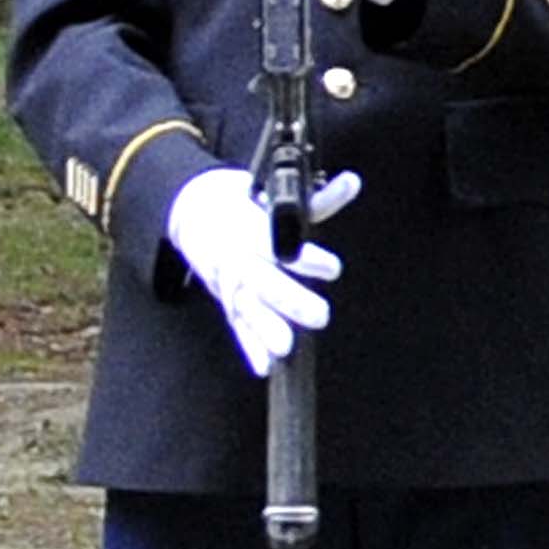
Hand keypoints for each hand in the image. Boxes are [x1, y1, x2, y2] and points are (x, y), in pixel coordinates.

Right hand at [163, 166, 359, 377]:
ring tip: (286, 349)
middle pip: (264, 282)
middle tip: (320, 316)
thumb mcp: (280, 200)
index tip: (332, 268)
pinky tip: (265, 366)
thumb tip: (352, 182)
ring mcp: (231, 283)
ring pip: (247, 309)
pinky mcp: (227, 302)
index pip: (279, 246)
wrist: (196, 215)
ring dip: (266, 331)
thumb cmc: (250, 210)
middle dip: (290, 301)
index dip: (305, 258)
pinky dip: (250, 347)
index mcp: (254, 231)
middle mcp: (240, 259)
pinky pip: (238, 327)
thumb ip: (320, 199)